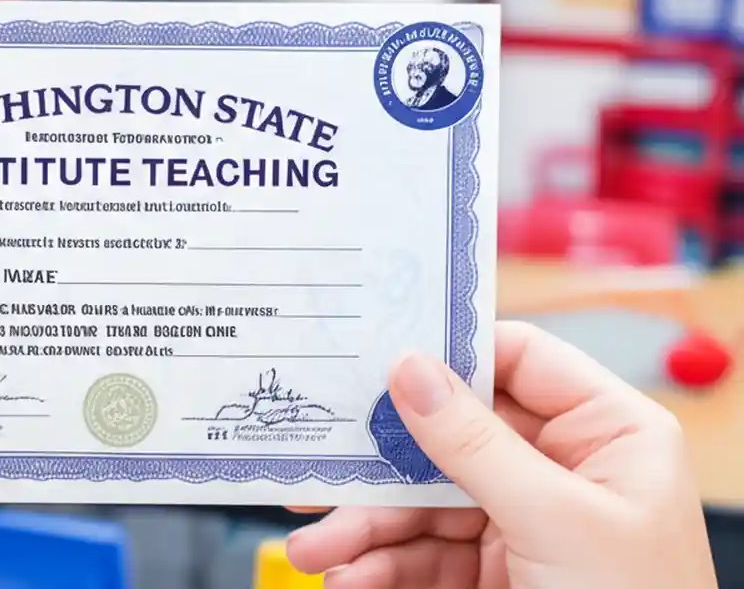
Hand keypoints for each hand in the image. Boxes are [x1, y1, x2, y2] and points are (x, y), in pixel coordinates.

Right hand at [286, 321, 717, 588]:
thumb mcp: (553, 520)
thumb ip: (474, 444)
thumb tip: (411, 369)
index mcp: (608, 434)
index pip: (520, 361)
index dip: (450, 356)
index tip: (378, 359)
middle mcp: (565, 468)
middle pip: (452, 438)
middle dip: (382, 467)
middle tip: (321, 468)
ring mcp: (528, 522)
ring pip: (427, 504)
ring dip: (367, 529)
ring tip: (315, 552)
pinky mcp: (499, 572)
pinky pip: (427, 554)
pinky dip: (383, 568)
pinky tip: (350, 579)